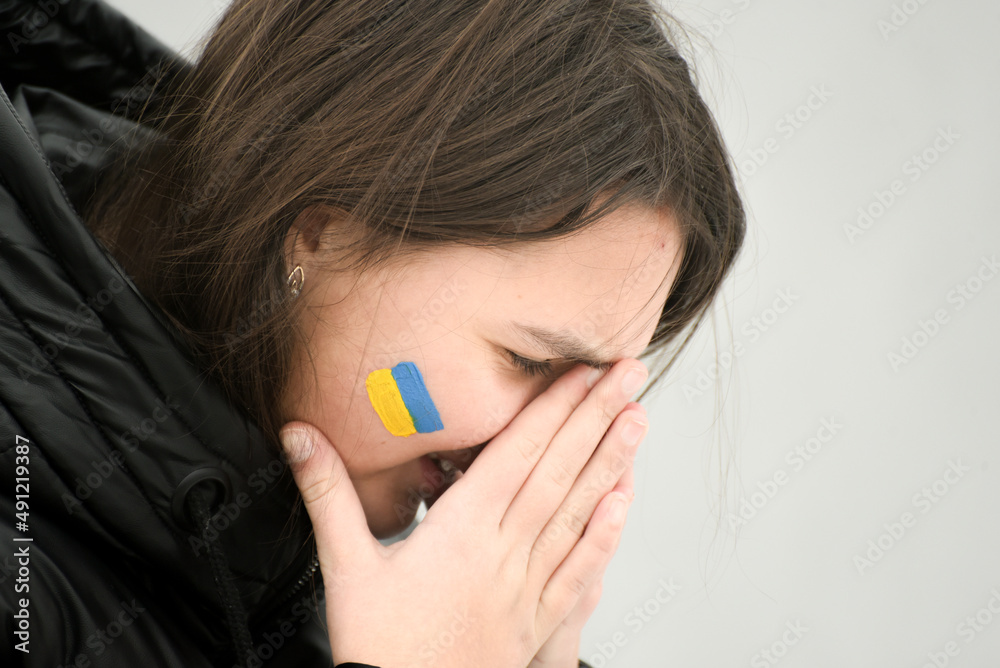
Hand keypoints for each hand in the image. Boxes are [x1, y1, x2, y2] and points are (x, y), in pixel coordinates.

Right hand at [279, 359, 648, 667]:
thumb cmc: (380, 649)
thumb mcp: (343, 567)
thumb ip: (328, 495)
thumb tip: (300, 437)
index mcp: (462, 532)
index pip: (517, 454)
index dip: (552, 408)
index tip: (582, 372)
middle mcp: (504, 552)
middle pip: (558, 471)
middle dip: (596, 417)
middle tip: (629, 374)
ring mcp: (528, 585)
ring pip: (577, 512)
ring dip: (611, 463)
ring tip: (637, 422)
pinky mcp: (538, 620)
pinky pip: (580, 569)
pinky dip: (606, 533)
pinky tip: (624, 505)